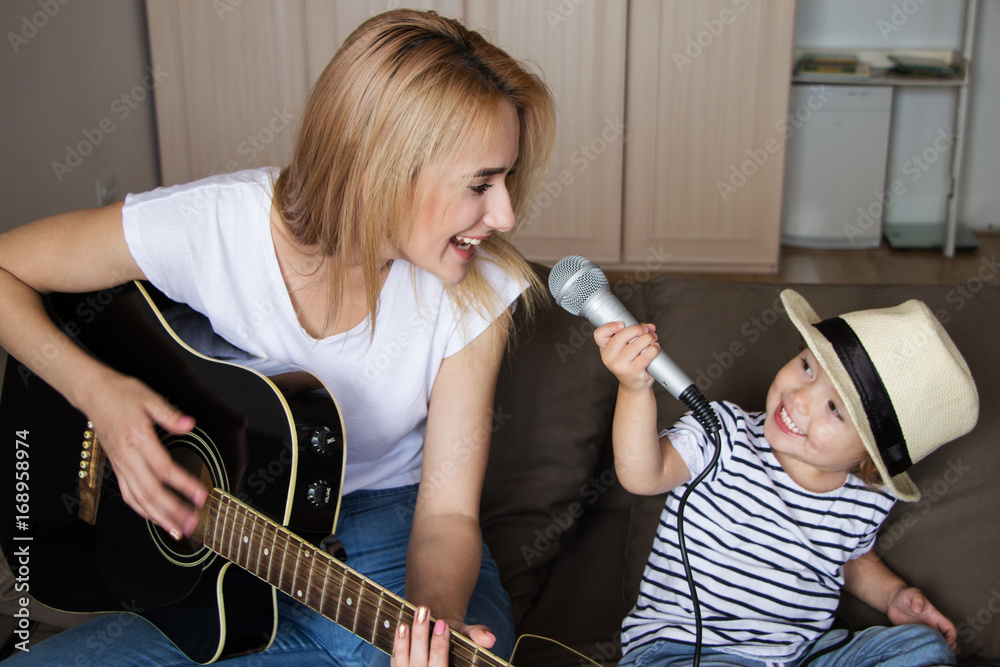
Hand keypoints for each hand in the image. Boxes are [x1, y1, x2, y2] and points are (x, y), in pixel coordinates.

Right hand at [86, 369, 206, 538]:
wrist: (94, 394)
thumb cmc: (122, 394)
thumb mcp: (149, 397)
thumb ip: (170, 414)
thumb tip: (189, 423)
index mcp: (138, 440)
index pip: (164, 470)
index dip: (184, 485)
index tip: (201, 495)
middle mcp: (127, 457)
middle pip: (152, 492)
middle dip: (173, 511)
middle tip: (192, 523)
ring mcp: (120, 465)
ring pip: (139, 498)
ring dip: (158, 517)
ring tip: (176, 529)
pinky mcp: (117, 468)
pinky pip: (128, 494)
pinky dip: (141, 510)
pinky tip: (154, 518)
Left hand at [391, 607, 496, 665]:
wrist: (435, 639)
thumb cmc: (453, 639)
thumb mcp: (464, 635)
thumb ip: (476, 635)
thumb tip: (490, 639)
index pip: (442, 666)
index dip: (440, 647)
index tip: (441, 624)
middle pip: (424, 664)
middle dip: (422, 637)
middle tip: (424, 611)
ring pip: (407, 664)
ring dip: (405, 642)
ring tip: (407, 622)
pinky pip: (396, 662)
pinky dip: (398, 646)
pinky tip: (401, 628)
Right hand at [593, 321, 659, 391]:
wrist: (633, 384)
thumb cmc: (629, 362)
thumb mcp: (624, 348)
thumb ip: (633, 333)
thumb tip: (647, 327)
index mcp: (605, 348)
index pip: (600, 335)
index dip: (609, 327)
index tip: (622, 324)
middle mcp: (610, 357)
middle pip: (620, 337)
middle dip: (636, 329)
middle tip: (646, 330)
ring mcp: (620, 366)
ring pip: (634, 346)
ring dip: (647, 338)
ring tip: (653, 337)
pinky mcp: (632, 372)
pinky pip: (645, 357)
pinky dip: (653, 350)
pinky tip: (655, 347)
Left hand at [887, 586, 957, 650]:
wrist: (892, 600)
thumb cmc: (905, 595)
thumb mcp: (912, 594)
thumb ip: (917, 600)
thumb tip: (918, 609)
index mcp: (935, 617)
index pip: (950, 628)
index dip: (952, 637)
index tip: (947, 644)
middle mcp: (932, 625)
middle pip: (946, 639)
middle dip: (948, 647)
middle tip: (942, 655)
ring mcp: (924, 630)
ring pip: (936, 643)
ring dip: (937, 649)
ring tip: (933, 657)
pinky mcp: (916, 634)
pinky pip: (923, 644)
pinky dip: (925, 650)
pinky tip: (921, 654)